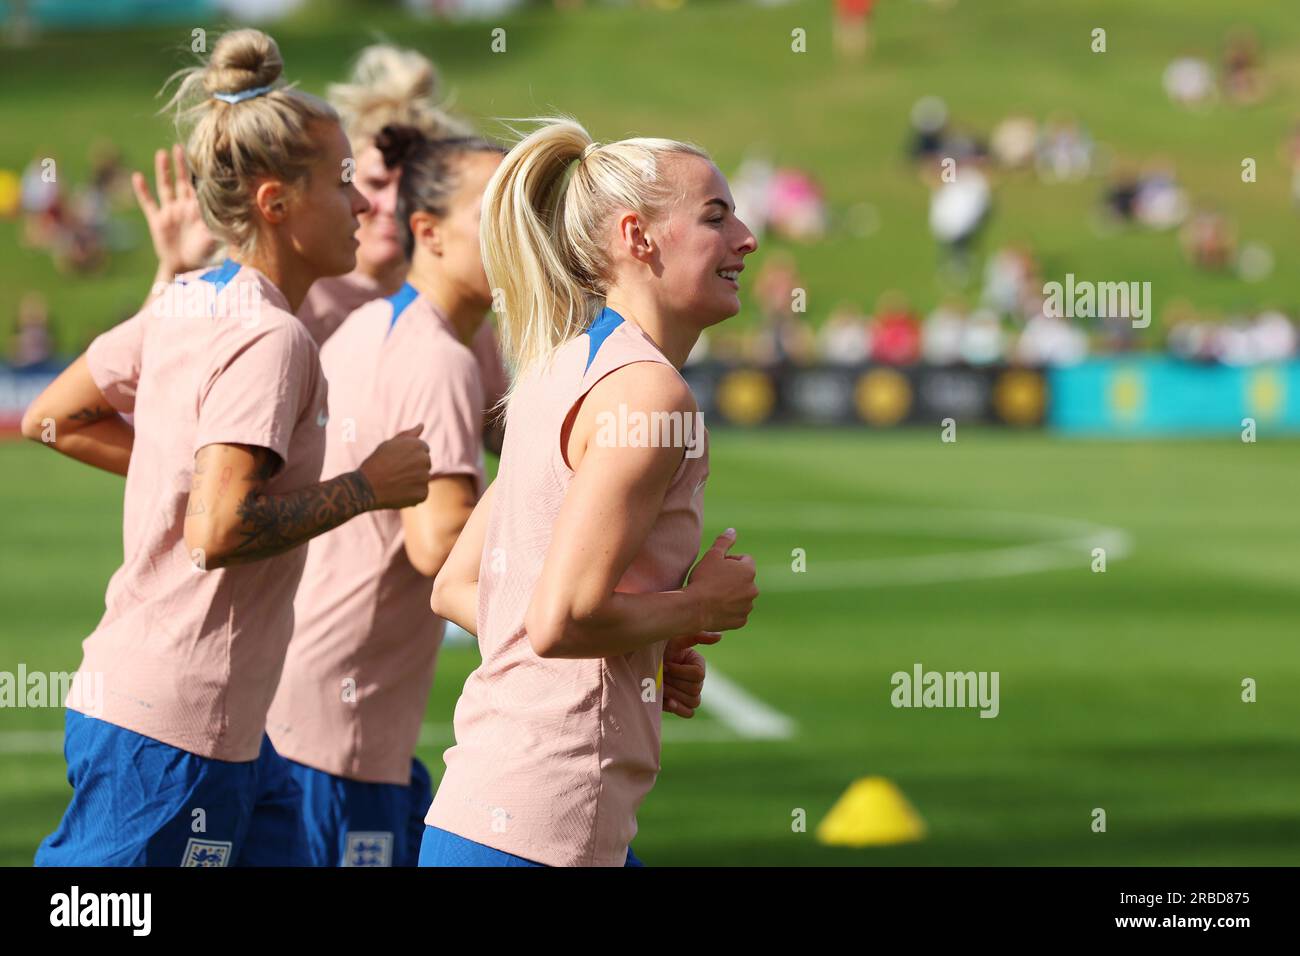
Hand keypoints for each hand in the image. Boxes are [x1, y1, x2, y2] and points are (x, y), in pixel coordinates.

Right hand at [132, 144, 218, 277]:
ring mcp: (170, 212)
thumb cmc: (206, 255)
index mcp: (200, 210)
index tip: (204, 156)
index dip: (201, 174)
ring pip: (165, 186)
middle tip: (180, 147)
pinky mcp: (157, 220)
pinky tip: (137, 177)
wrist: (187, 268)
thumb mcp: (218, 239)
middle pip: (182, 181)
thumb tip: (246, 221)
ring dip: (162, 171)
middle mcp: (184, 207)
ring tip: (161, 153)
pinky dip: (142, 191)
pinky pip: (148, 203)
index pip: (200, 187)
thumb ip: (228, 228)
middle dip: (181, 165)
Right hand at [359, 425, 431, 509]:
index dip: (410, 456)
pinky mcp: (423, 493)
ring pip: (423, 478)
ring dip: (414, 481)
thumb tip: (422, 425)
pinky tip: (399, 493)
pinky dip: (413, 494)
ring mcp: (425, 477)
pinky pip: (422, 493)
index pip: (424, 449)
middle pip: (426, 463)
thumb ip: (408, 435)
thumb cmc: (376, 463)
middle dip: (415, 467)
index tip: (398, 460)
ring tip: (396, 482)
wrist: (366, 487)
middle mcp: (424, 459)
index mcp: (418, 445)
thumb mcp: (390, 444)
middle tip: (396, 472)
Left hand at [662, 631, 719, 717]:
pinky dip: (679, 708)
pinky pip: (689, 713)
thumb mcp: (674, 639)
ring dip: (675, 694)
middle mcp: (697, 680)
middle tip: (660, 675)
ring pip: (694, 701)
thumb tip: (720, 637)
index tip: (665, 665)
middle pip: (696, 689)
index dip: (680, 671)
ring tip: (661, 686)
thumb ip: (696, 636)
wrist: (639, 663)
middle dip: (675, 682)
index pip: (698, 674)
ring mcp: (690, 694)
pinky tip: (667, 701)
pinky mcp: (681, 705)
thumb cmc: (657, 649)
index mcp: (698, 664)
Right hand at [686, 528, 757, 633]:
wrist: (694, 608)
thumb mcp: (712, 555)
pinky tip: (715, 607)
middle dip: (732, 579)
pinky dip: (729, 610)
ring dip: (731, 595)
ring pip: (741, 597)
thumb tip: (732, 530)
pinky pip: (736, 612)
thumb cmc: (703, 579)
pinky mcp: (741, 621)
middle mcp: (753, 589)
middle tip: (713, 582)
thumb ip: (724, 542)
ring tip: (713, 595)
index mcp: (749, 571)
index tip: (716, 567)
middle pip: (743, 579)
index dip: (729, 561)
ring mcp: (748, 606)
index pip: (744, 560)